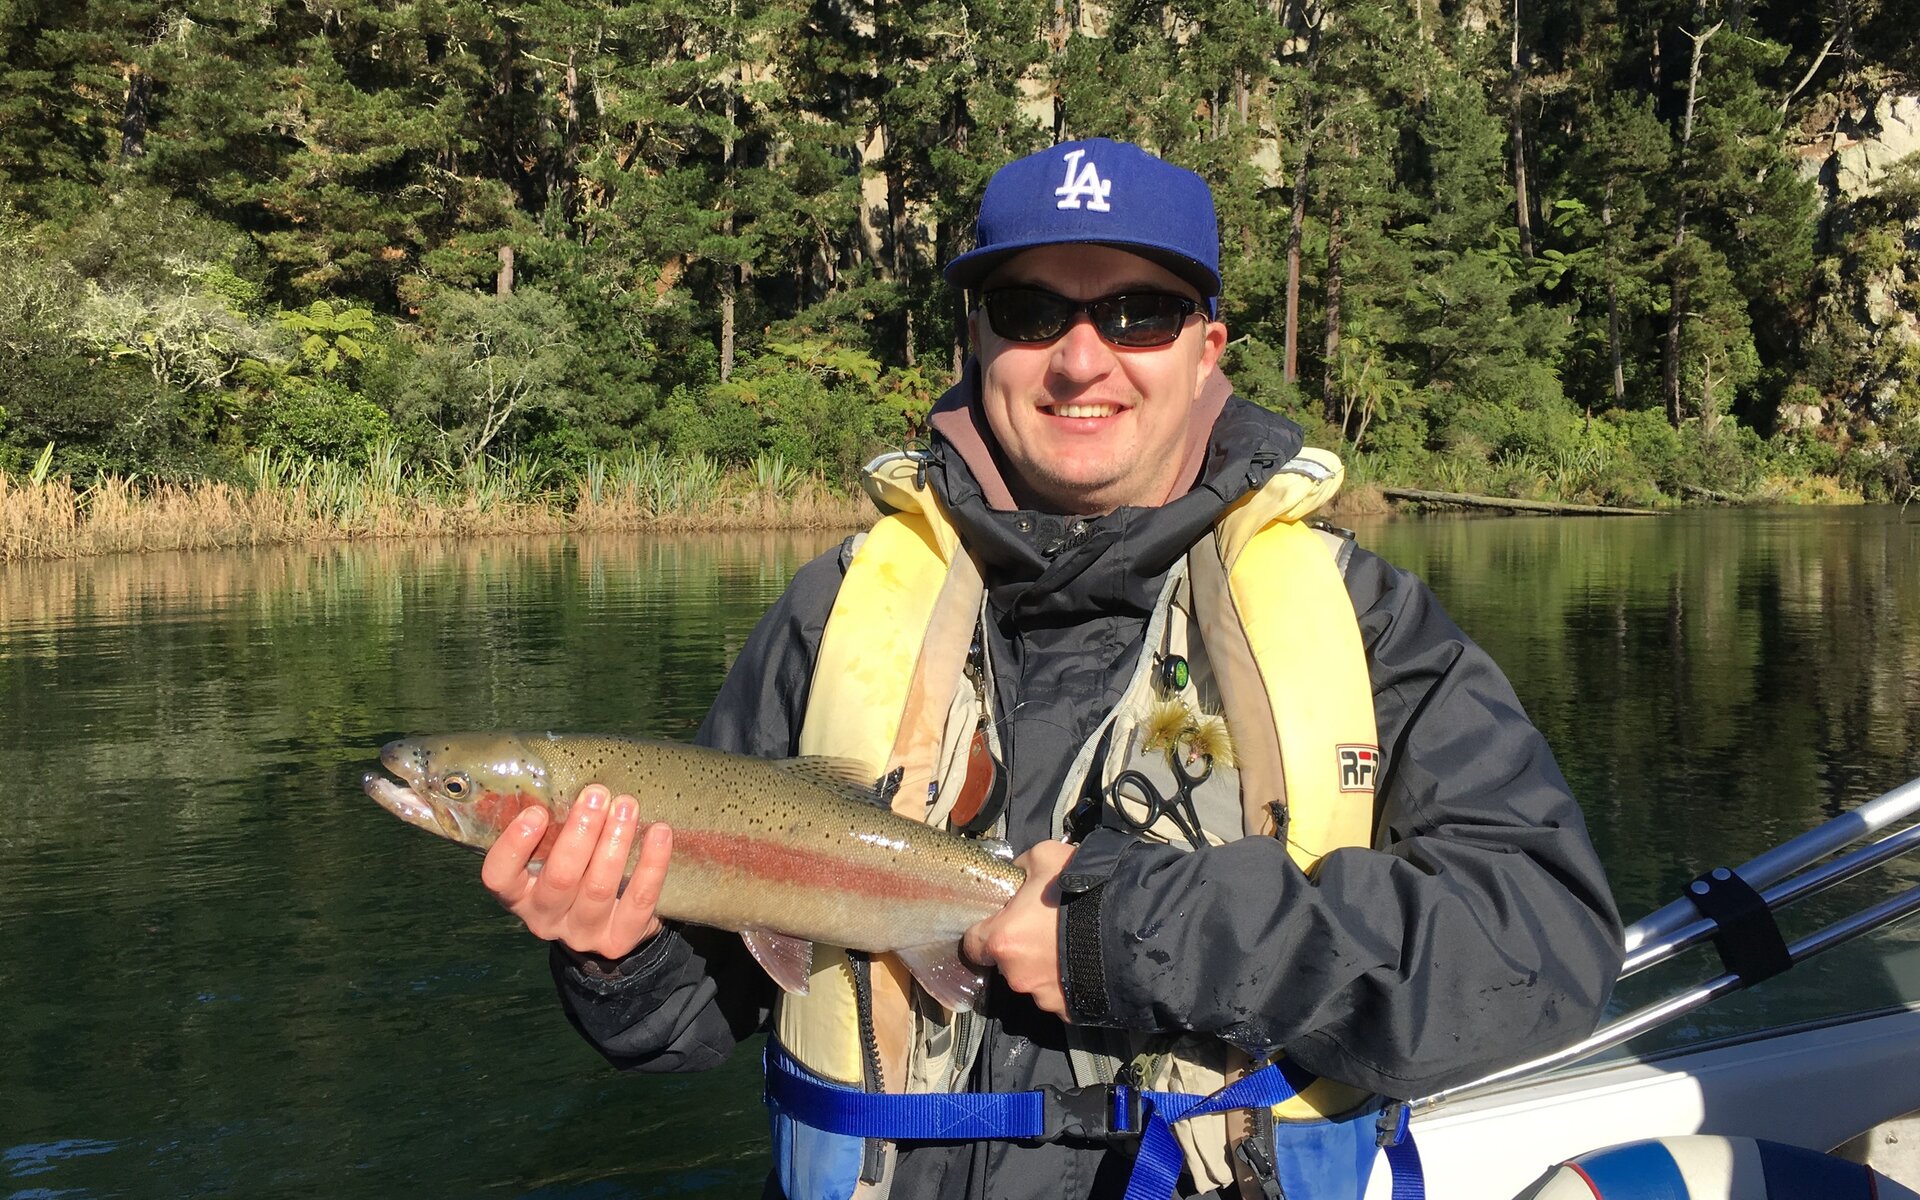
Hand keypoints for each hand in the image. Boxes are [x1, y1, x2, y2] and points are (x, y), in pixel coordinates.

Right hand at [481, 784, 671, 959]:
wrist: (610, 923)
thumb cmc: (576, 871)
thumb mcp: (552, 854)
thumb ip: (552, 829)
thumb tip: (567, 775)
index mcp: (518, 893)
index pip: (499, 876)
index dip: (514, 846)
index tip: (537, 812)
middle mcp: (545, 917)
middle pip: (559, 878)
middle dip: (580, 833)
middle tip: (596, 795)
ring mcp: (582, 932)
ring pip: (598, 888)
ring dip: (614, 842)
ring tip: (627, 806)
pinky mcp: (619, 940)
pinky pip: (639, 900)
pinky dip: (652, 864)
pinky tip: (659, 832)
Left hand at [963, 840, 1075, 1018]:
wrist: (1132, 928)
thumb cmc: (1082, 891)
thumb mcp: (1045, 857)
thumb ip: (1020, 869)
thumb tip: (1014, 874)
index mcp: (1002, 940)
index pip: (972, 944)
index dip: (984, 932)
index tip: (1000, 923)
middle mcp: (1017, 975)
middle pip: (1006, 963)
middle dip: (1020, 947)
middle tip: (1044, 928)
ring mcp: (1044, 997)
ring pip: (1034, 981)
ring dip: (1045, 965)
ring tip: (1071, 944)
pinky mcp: (1069, 1011)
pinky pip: (1061, 995)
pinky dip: (1067, 981)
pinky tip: (1084, 961)